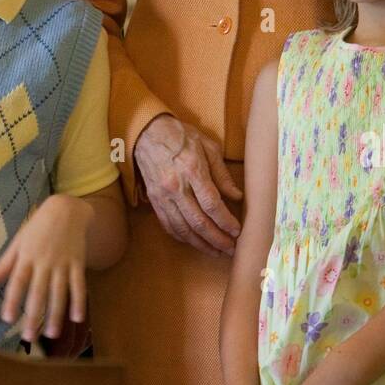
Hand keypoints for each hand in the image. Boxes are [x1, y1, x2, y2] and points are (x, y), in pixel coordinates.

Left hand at [0, 194, 93, 342]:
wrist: (66, 209)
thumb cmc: (37, 228)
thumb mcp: (17, 243)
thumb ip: (2, 266)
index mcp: (26, 256)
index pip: (18, 281)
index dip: (13, 300)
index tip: (8, 319)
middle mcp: (44, 261)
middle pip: (39, 292)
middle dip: (34, 316)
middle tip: (29, 337)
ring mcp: (63, 262)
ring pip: (59, 292)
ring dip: (56, 314)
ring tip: (51, 334)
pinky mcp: (78, 262)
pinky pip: (79, 284)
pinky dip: (79, 301)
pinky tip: (77, 318)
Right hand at [134, 113, 242, 256]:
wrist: (147, 133)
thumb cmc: (181, 136)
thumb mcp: (208, 146)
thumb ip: (222, 173)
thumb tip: (237, 196)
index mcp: (192, 170)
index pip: (212, 204)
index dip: (226, 221)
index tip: (237, 231)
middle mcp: (176, 186)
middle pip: (199, 222)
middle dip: (217, 239)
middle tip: (231, 249)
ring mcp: (163, 196)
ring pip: (184, 229)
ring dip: (201, 244)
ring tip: (217, 252)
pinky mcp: (154, 201)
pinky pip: (169, 226)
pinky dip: (183, 238)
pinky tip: (195, 243)